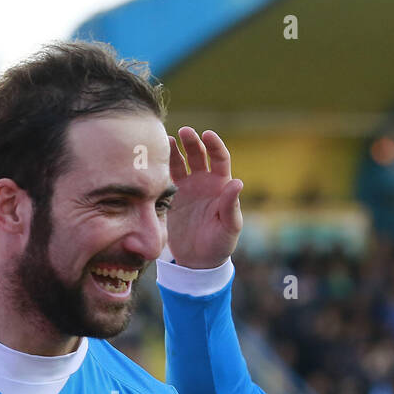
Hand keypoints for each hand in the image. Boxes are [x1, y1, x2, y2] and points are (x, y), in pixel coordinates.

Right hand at [166, 128, 243, 268]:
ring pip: (182, 162)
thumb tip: (237, 182)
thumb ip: (231, 206)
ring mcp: (189, 188)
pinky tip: (156, 158)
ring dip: (176, 149)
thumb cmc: (219, 245)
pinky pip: (168, 177)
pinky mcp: (174, 197)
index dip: (214, 145)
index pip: (219, 159)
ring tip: (167, 139)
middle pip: (199, 155)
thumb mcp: (229, 227)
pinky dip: (163, 166)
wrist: (198, 261)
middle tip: (184, 132)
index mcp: (221, 186)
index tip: (207, 135)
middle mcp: (205, 182)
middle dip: (192, 142)